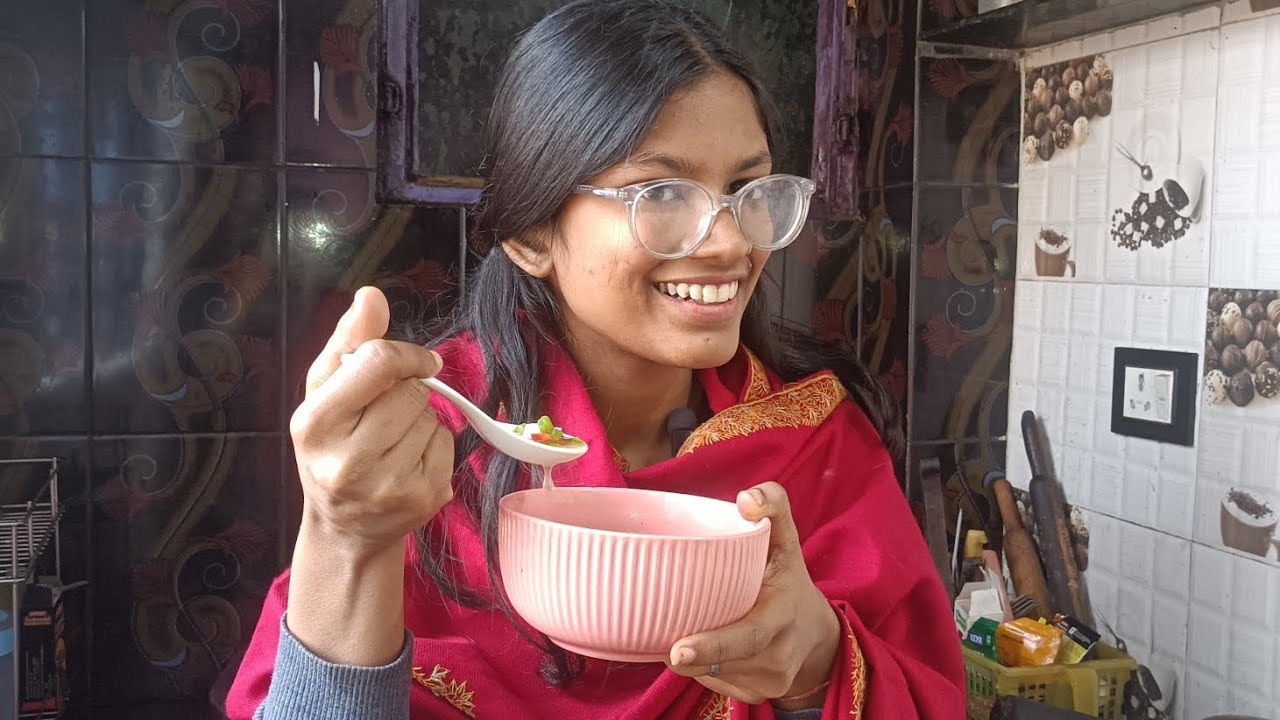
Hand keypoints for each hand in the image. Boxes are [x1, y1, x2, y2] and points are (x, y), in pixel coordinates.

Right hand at [290, 286, 454, 558]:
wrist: (345, 528)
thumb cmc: (332, 447)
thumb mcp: (325, 392)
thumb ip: (349, 341)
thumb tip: (370, 296)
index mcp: (314, 424)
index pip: (377, 363)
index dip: (406, 354)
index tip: (417, 361)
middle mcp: (347, 461)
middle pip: (410, 391)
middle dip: (407, 392)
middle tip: (385, 416)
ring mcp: (387, 486)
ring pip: (432, 417)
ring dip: (421, 419)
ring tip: (393, 441)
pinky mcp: (423, 499)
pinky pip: (448, 443)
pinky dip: (435, 444)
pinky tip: (409, 460)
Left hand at [666, 482, 840, 706]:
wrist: (817, 634)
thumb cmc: (787, 579)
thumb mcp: (786, 540)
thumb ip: (772, 506)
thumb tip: (745, 498)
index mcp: (783, 615)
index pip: (748, 636)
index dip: (712, 646)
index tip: (677, 649)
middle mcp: (779, 656)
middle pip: (723, 662)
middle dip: (690, 657)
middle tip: (664, 645)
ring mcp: (768, 683)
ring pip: (710, 675)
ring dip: (692, 658)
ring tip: (691, 630)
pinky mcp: (755, 697)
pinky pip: (713, 684)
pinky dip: (702, 668)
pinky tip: (706, 648)